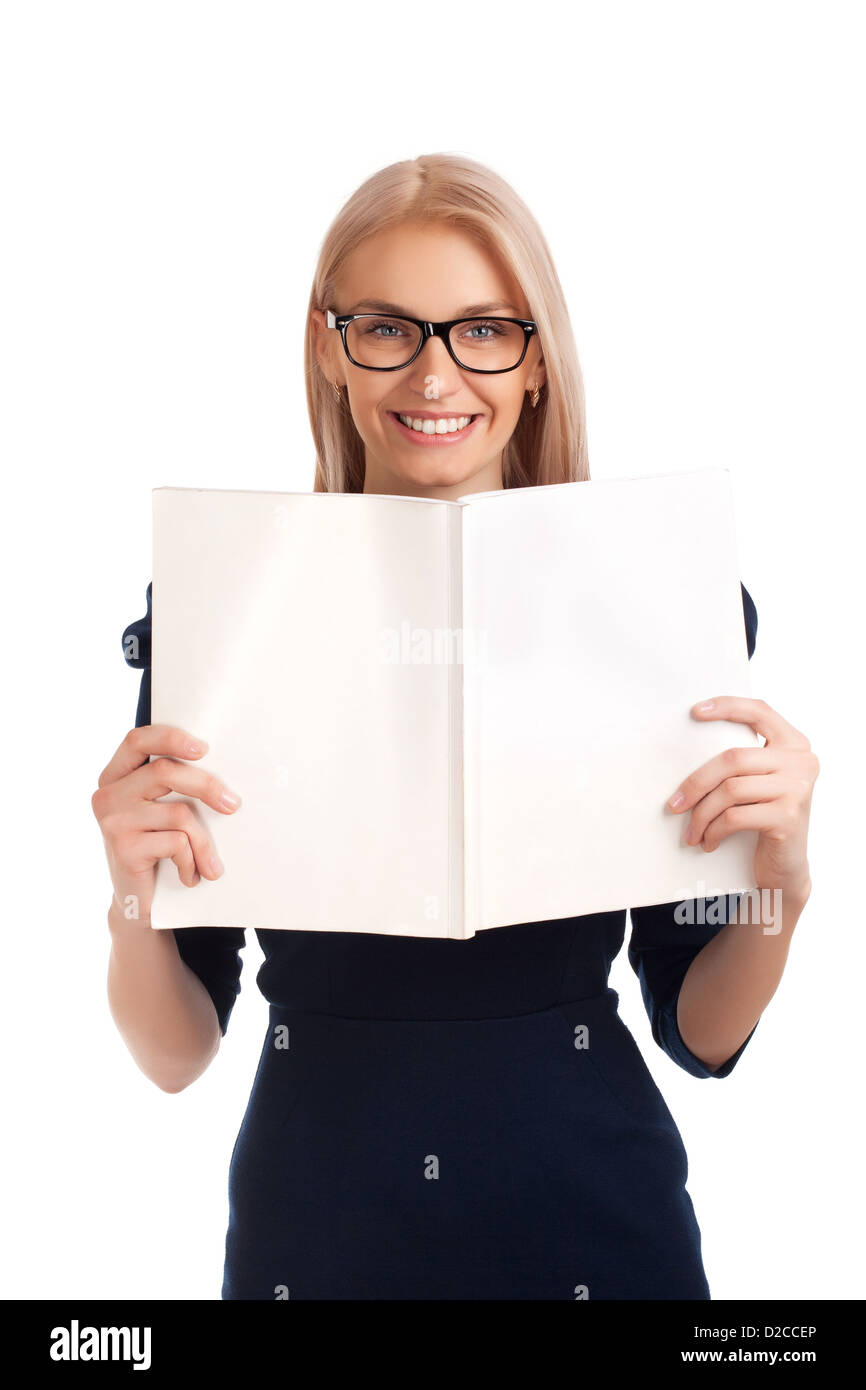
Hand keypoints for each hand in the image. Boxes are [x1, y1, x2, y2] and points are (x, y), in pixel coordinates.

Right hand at [92, 724, 242, 924]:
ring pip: (179, 813)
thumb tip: (221, 769)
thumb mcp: (159, 812)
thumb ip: (171, 786)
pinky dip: (192, 860)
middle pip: (166, 772)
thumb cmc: (156, 849)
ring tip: (211, 863)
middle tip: (233, 804)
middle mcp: (107, 794)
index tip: (203, 749)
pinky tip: (190, 875)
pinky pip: (177, 842)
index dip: (170, 738)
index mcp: (115, 776)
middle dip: (207, 786)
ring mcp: (112, 820)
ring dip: (204, 842)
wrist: (138, 903)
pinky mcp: (124, 847)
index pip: (137, 740)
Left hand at [666, 696, 817, 901]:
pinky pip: (735, 817)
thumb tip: (689, 741)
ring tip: (691, 831)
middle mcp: (802, 761)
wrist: (787, 867)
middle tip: (674, 805)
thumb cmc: (763, 818)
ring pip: (730, 790)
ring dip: (702, 814)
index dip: (726, 706)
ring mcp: (798, 788)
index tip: (694, 712)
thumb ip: (744, 760)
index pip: (759, 711)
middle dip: (696, 782)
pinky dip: (714, 830)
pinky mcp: (788, 817)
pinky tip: (708, 841)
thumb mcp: (761, 782)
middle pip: (733, 759)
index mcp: (794, 743)